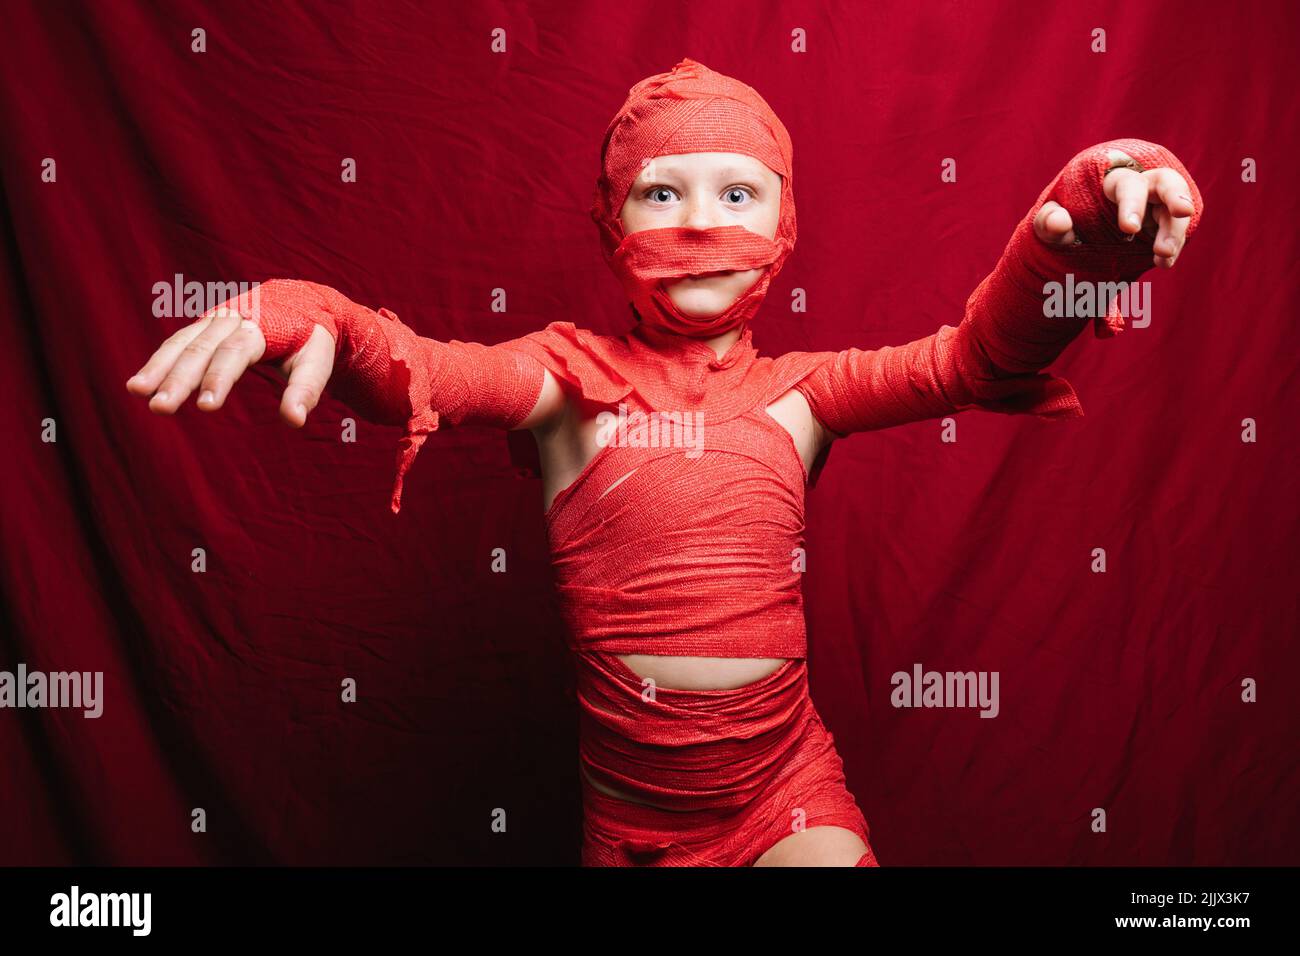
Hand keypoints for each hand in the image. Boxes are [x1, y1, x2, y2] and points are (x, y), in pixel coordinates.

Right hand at [124, 308, 336, 426]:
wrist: (295, 302)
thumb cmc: (308, 337)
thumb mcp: (317, 359)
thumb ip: (306, 389)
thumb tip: (294, 420)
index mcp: (260, 325)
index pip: (235, 353)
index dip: (219, 378)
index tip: (205, 406)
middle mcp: (231, 319)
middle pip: (200, 350)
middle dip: (178, 379)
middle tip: (160, 408)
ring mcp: (212, 322)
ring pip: (181, 344)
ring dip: (157, 369)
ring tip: (137, 392)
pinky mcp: (201, 329)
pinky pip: (176, 344)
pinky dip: (157, 363)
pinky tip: (139, 385)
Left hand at [1033, 148, 1196, 269]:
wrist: (1076, 238)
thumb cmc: (1062, 220)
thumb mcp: (1048, 223)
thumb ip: (1049, 221)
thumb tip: (1060, 222)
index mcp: (1110, 181)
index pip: (1127, 184)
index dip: (1131, 204)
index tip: (1129, 230)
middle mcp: (1140, 186)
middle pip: (1166, 182)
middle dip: (1176, 196)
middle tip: (1182, 213)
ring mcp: (1155, 206)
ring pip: (1175, 211)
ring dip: (1175, 232)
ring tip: (1164, 258)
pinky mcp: (1163, 225)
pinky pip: (1176, 232)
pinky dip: (1173, 247)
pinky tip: (1163, 263)